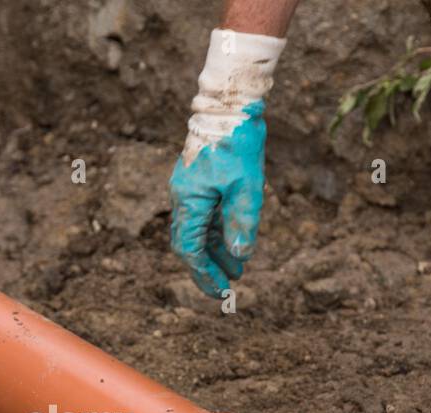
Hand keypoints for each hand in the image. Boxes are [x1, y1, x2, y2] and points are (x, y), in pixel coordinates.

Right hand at [170, 105, 266, 298]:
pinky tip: (233, 242)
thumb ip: (241, 223)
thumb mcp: (246, 187)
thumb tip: (240, 255)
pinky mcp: (199, 180)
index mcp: (189, 201)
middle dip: (207, 268)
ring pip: (198, 230)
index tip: (222, 290)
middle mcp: (183, 198)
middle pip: (189, 244)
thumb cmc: (237, 143)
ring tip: (236, 269)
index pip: (190, 250)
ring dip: (215, 252)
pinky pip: (204, 215)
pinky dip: (217, 232)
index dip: (205, 273)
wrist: (229, 104)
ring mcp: (189, 189)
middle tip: (225, 289)